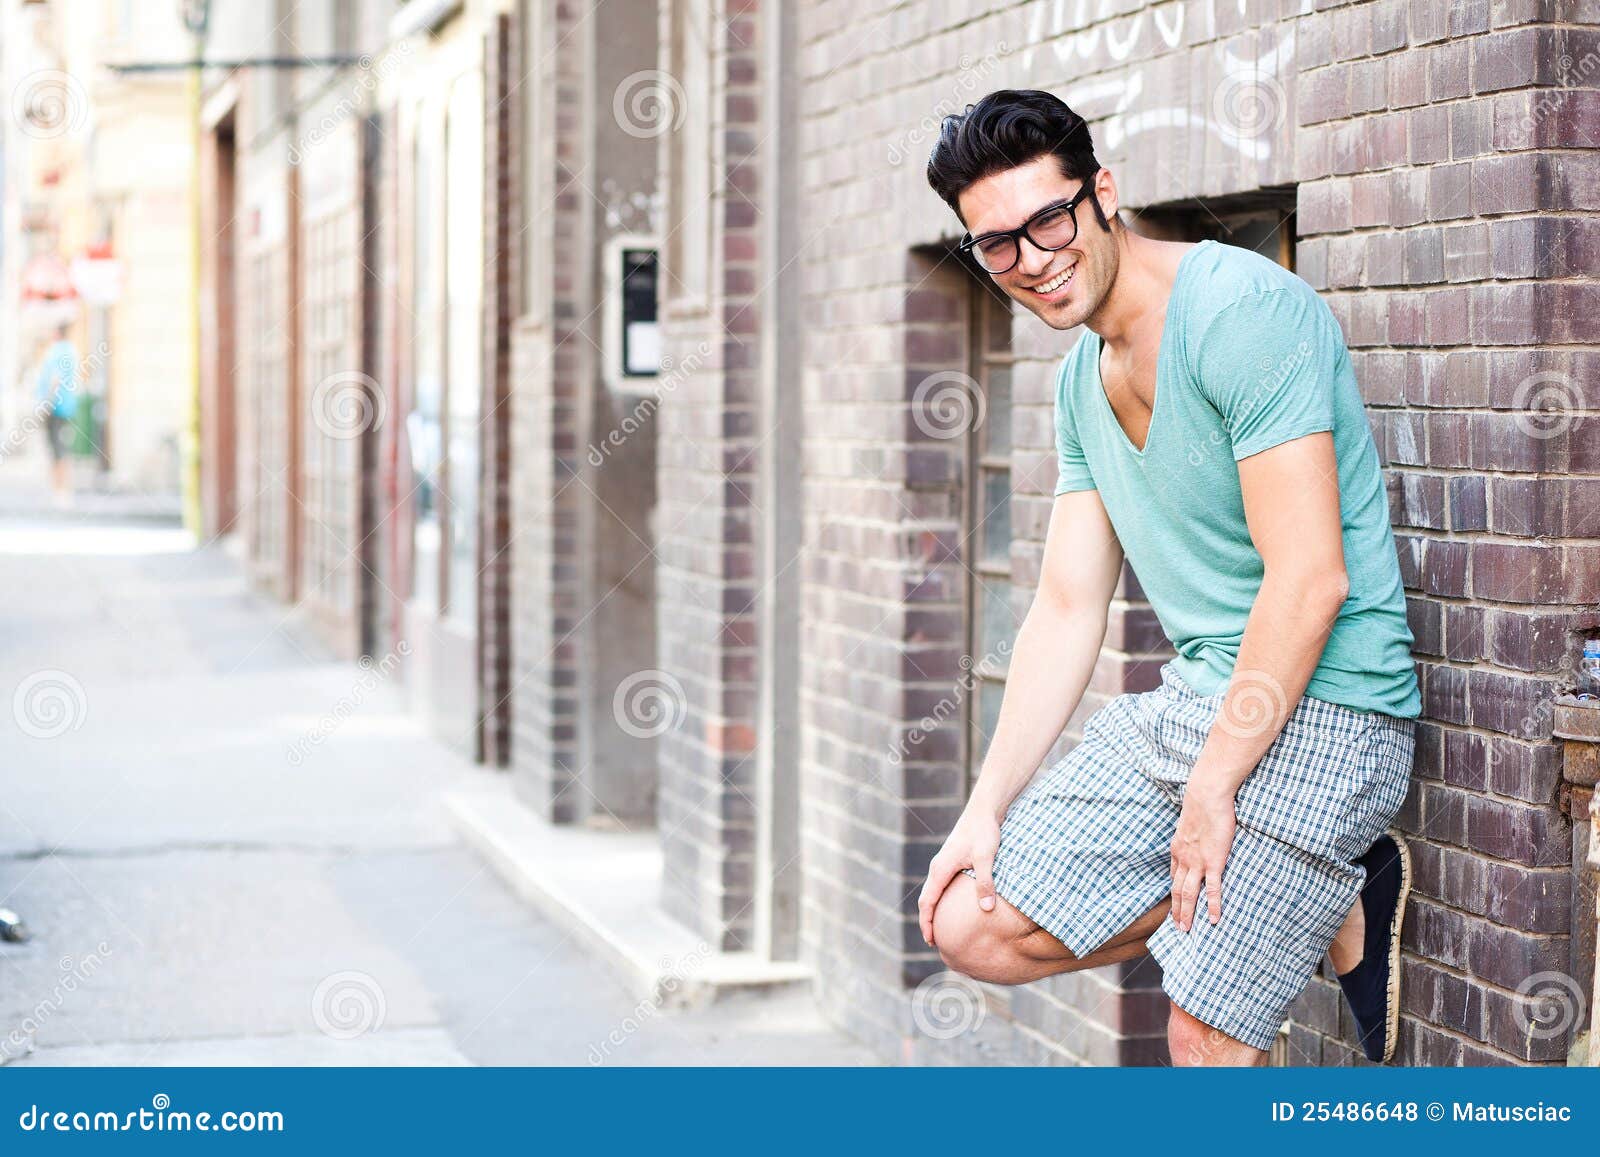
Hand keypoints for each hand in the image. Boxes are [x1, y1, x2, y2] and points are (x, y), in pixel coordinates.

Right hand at [917, 806, 1001, 946]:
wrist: (984, 810)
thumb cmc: (984, 831)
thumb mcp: (986, 857)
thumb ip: (985, 882)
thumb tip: (986, 909)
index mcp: (941, 869)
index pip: (928, 902)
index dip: (927, 922)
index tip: (931, 940)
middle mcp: (938, 867)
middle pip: (927, 899)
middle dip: (928, 920)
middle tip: (934, 942)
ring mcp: (944, 864)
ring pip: (933, 892)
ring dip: (934, 911)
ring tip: (942, 929)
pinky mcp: (952, 861)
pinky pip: (941, 886)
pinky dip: (942, 900)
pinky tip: (954, 907)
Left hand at [1169, 785, 1236, 931]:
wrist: (1206, 795)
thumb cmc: (1202, 805)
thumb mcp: (1190, 824)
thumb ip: (1192, 836)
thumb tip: (1198, 839)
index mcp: (1178, 850)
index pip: (1174, 878)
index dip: (1174, 895)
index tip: (1175, 908)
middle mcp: (1184, 859)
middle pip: (1177, 891)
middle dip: (1177, 911)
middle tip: (1179, 928)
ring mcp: (1198, 862)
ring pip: (1189, 894)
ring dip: (1188, 913)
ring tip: (1188, 929)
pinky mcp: (1214, 861)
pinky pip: (1213, 889)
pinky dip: (1213, 906)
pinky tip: (1214, 919)